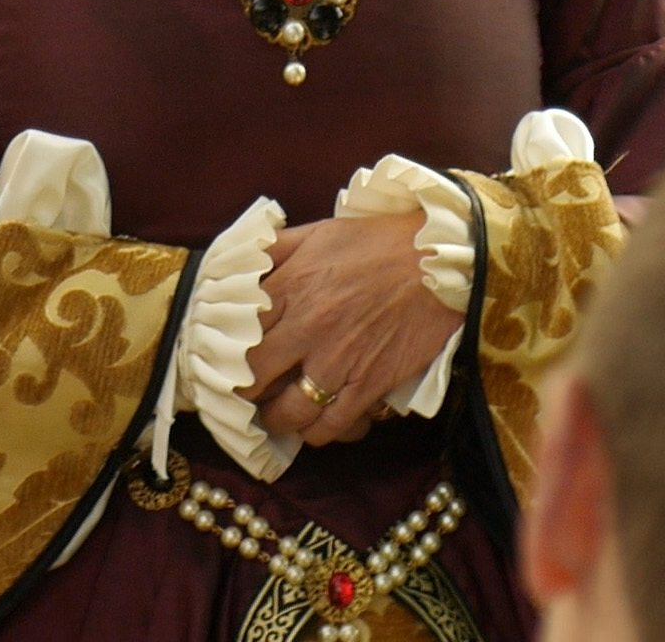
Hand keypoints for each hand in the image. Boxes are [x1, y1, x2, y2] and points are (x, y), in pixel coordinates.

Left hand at [244, 212, 462, 447]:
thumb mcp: (319, 232)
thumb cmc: (378, 240)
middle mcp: (308, 328)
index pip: (237, 333)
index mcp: (291, 287)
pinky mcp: (370, 383)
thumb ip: (276, 249)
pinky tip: (315, 426)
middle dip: (245, 392)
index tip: (224, 362)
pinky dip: (318, 433)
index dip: (225, 353)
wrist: (440, 258)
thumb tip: (242, 263)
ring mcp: (339, 360)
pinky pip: (332, 425)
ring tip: (277, 416)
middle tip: (246, 394)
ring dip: (277, 420)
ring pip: (289, 412)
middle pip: (255, 378)